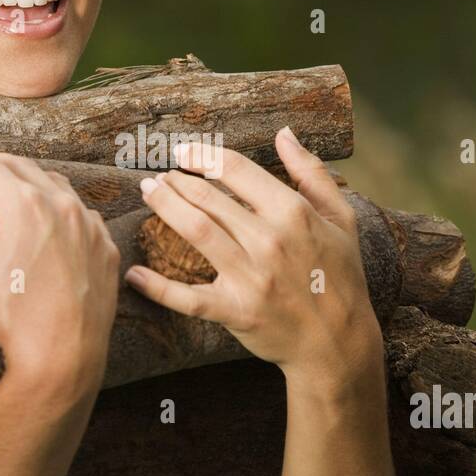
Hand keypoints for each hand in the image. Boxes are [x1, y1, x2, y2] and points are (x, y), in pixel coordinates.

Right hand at [0, 146, 119, 397]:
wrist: (64, 355)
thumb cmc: (12, 316)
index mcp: (25, 205)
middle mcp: (62, 206)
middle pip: (21, 168)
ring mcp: (90, 226)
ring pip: (57, 186)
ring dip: (28, 177)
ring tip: (8, 177)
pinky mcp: (105, 247)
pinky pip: (82, 214)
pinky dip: (61, 204)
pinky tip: (51, 211)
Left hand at [124, 128, 381, 381]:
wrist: (339, 342)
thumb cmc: (341, 276)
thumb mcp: (341, 218)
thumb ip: (311, 173)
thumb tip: (284, 133)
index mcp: (293, 213)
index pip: (237, 169)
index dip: (204, 155)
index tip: (183, 151)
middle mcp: (270, 240)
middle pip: (209, 196)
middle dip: (177, 180)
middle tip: (158, 175)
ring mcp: (251, 276)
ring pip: (196, 230)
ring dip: (166, 207)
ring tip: (148, 193)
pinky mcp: (236, 311)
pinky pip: (189, 297)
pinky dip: (158, 287)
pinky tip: (134, 274)